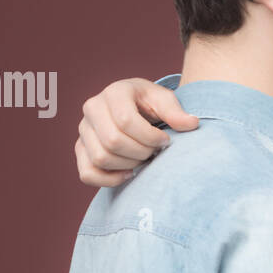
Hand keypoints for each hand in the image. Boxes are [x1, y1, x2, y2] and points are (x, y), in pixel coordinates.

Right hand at [74, 78, 199, 186]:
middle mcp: (92, 109)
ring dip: (129, 164)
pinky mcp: (81, 150)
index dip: (149, 137)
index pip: (125, 120)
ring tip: (144, 158)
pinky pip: (87, 173)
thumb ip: (175, 112)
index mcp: (114, 92)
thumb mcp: (164, 101)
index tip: (164, 140)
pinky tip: (129, 174)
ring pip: (101, 158)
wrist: (134, 109)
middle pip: (112, 141)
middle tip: (154, 151)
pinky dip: (109, 180)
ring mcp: (84, 130)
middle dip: (140, 152)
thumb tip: (191, 124)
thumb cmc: (150, 104)